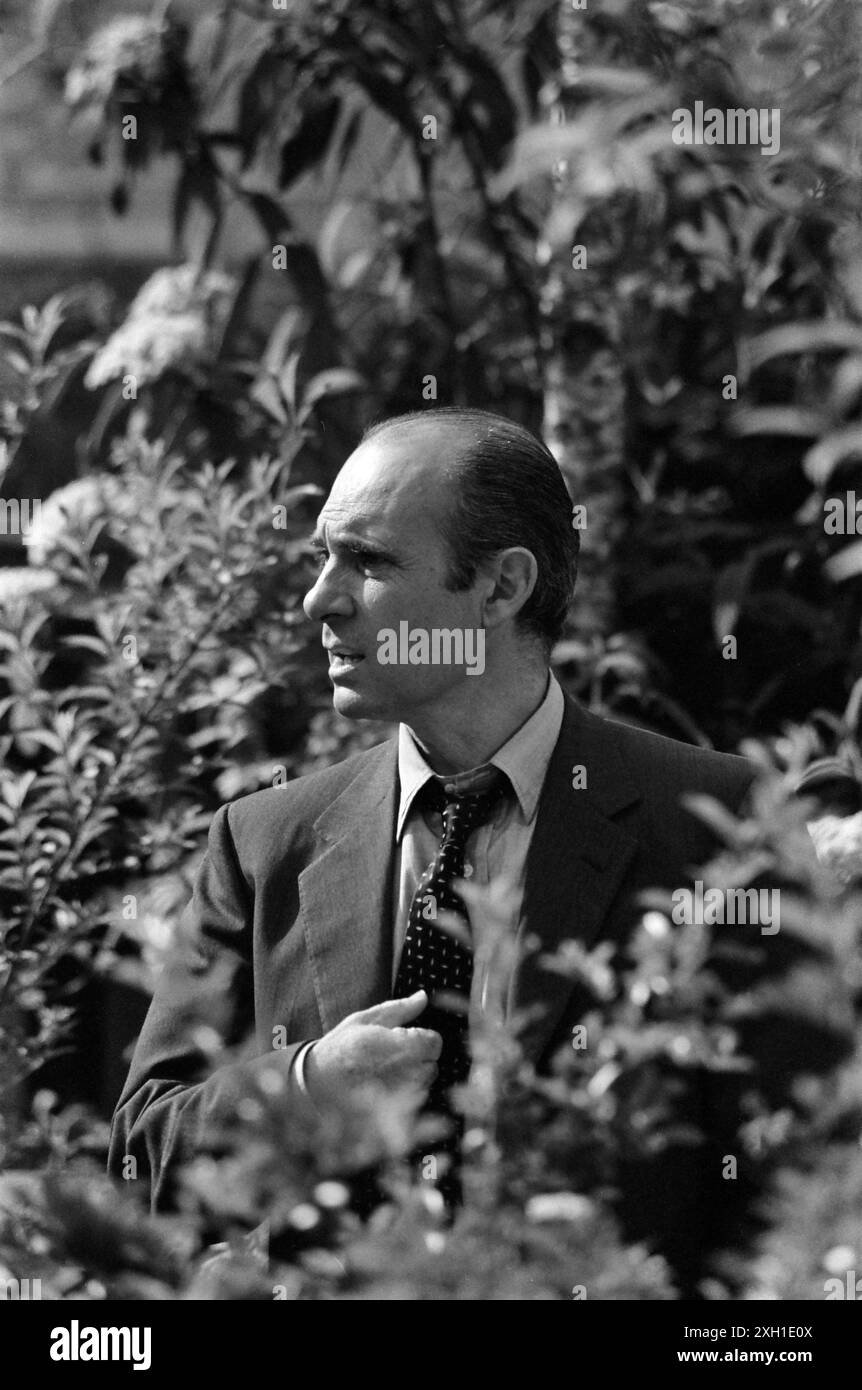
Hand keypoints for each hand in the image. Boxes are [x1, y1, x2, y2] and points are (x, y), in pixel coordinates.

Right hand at [304, 990, 440, 1110]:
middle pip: (432, 1064)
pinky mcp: (391, 1112)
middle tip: (397, 1054)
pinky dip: (406, 1094)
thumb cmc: (340, 1047)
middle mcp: (396, 1072)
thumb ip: (399, 1009)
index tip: (411, 1037)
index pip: (433, 1043)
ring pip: (424, 1084)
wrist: (315, 1082)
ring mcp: (394, 1096)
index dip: (425, 1038)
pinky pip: (413, 1102)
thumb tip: (423, 996)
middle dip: (420, 1057)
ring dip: (414, 1076)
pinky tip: (386, 1086)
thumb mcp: (364, 1020)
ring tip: (389, 1070)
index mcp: (390, 1044)